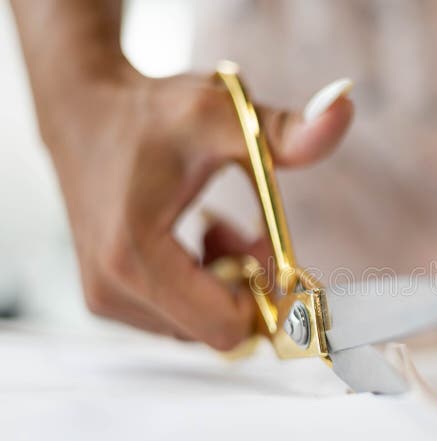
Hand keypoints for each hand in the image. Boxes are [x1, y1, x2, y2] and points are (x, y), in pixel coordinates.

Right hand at [45, 69, 352, 347]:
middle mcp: (111, 290)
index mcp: (135, 257)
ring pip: (200, 328)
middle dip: (249, 287)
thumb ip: (287, 129)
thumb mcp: (223, 116)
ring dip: (227, 285)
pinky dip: (204, 287)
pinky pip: (179, 319)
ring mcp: (105, 300)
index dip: (267, 297)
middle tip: (251, 233)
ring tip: (222, 229)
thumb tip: (345, 107)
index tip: (273, 248)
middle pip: (216, 331)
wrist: (84, 111)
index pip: (226, 328)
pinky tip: (201, 242)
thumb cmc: (149, 114)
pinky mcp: (108, 299)